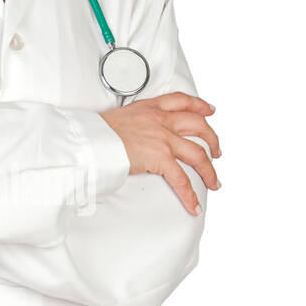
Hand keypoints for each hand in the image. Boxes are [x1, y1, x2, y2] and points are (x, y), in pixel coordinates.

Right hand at [99, 93, 221, 215]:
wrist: (88, 140)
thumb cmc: (95, 132)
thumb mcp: (119, 117)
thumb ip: (134, 123)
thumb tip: (135, 135)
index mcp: (148, 108)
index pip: (181, 101)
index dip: (199, 106)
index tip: (209, 110)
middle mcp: (159, 120)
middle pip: (198, 126)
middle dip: (213, 140)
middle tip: (217, 151)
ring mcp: (162, 138)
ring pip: (198, 154)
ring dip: (209, 171)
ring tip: (213, 182)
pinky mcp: (160, 157)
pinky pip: (182, 180)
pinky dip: (190, 195)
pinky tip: (193, 205)